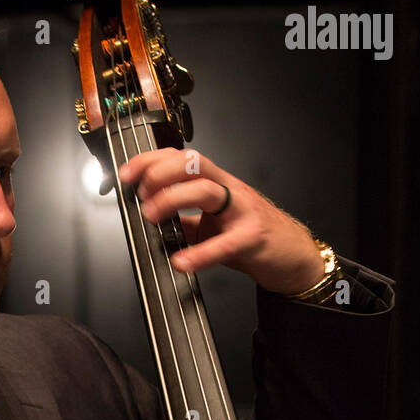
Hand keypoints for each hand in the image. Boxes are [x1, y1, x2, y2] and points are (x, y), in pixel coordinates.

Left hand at [117, 147, 326, 295]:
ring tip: (152, 217)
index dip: (151, 160)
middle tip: (139, 193)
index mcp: (217, 183)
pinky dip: (199, 254)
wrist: (292, 255)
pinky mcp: (253, 238)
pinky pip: (224, 243)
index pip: (181, 158)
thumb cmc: (253, 235)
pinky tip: (182, 262)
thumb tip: (151, 222)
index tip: (126, 174)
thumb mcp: (213, 224)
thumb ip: (185, 220)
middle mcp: (229, 189)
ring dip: (172, 199)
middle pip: (193, 163)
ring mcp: (242, 210)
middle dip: (160, 172)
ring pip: (206, 190)